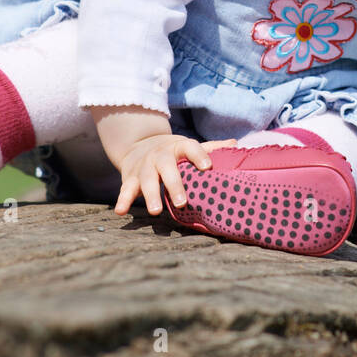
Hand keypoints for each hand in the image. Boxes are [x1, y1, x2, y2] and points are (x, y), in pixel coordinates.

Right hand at [113, 135, 238, 215]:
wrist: (139, 144)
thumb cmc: (173, 152)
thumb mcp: (188, 147)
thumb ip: (210, 148)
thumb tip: (235, 144)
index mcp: (178, 148)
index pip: (190, 148)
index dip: (199, 155)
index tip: (208, 167)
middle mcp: (159, 156)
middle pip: (166, 167)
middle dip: (173, 184)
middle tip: (182, 203)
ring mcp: (143, 167)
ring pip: (146, 180)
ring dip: (150, 195)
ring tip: (155, 211)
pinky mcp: (129, 178)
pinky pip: (125, 189)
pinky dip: (122, 200)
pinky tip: (121, 212)